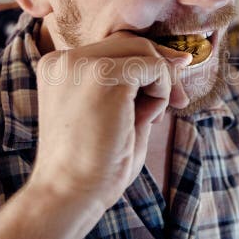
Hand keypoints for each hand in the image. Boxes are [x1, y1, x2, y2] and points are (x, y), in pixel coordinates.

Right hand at [28, 32, 191, 207]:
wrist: (69, 195)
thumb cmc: (93, 166)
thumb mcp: (115, 113)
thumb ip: (136, 85)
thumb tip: (178, 59)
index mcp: (59, 68)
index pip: (113, 49)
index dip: (147, 66)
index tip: (167, 96)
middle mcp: (64, 59)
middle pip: (129, 42)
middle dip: (161, 69)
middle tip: (179, 103)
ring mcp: (80, 64)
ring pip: (143, 51)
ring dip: (160, 84)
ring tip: (149, 120)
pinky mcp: (102, 74)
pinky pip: (153, 67)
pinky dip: (161, 92)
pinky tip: (147, 120)